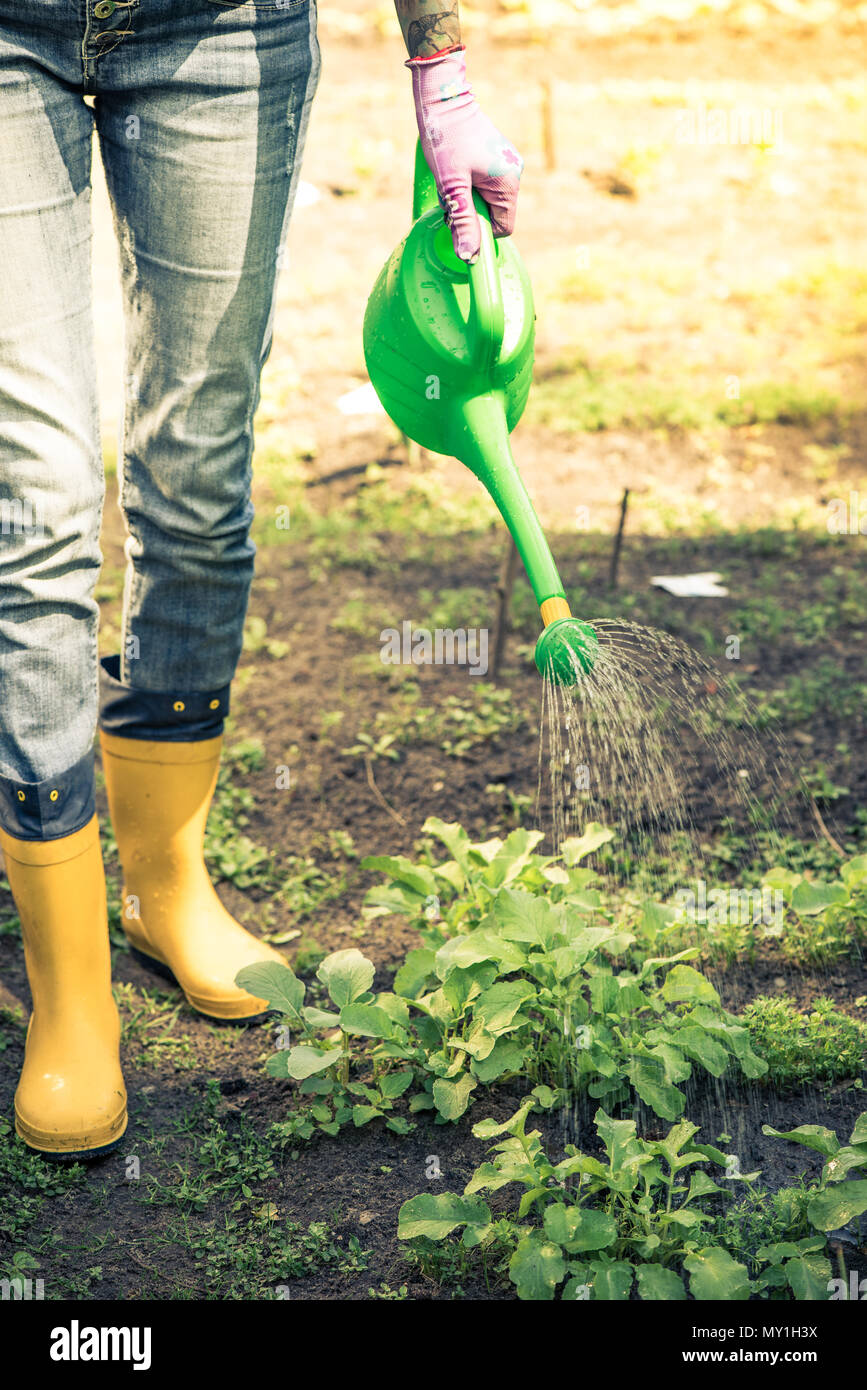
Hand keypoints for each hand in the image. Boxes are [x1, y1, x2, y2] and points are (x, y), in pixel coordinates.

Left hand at [406, 46, 522, 262]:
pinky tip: (457, 168)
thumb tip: (469, 257)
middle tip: (451, 190)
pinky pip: (485, 184)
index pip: (502, 228)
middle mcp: (514, 174)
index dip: (480, 230)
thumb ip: (463, 221)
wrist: (442, 96)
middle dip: (471, 211)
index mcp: (509, 183)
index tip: (459, 215)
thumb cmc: (446, 138)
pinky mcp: (497, 157)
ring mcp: (507, 164)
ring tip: (453, 176)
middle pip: (494, 214)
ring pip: (487, 200)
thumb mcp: (451, 186)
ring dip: (467, 197)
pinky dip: (469, 184)